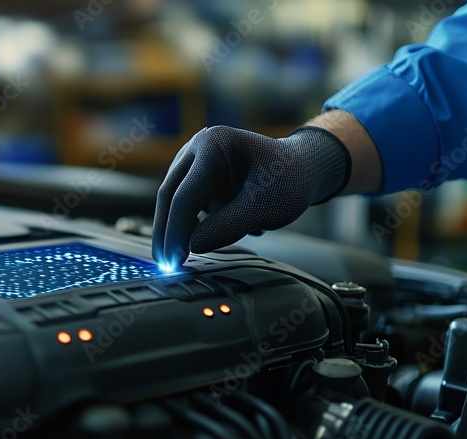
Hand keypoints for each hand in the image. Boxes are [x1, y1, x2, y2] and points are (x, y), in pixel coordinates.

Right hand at [152, 125, 349, 269]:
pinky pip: (185, 203)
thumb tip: (192, 246)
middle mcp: (197, 147)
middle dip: (167, 233)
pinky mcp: (195, 176)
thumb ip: (228, 227)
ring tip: (185, 257)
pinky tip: (206, 236)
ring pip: (173, 200)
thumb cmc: (289, 181)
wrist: (301, 169)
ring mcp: (193, 160)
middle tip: (166, 266)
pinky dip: (190, 223)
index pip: (185, 196)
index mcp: (214, 144)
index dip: (177, 232)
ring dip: (178, 228)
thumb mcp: (264, 208)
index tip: (176, 261)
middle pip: (169, 195)